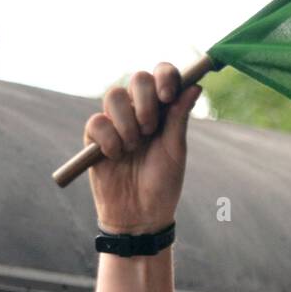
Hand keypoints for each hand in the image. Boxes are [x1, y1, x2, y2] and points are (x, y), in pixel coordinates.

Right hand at [86, 62, 200, 233]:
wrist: (140, 215)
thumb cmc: (162, 184)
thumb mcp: (175, 151)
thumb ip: (179, 117)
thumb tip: (196, 85)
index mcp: (162, 110)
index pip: (162, 75)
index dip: (165, 76)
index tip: (168, 95)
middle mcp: (138, 110)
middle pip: (138, 78)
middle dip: (145, 101)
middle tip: (150, 129)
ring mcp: (115, 122)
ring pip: (115, 96)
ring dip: (127, 122)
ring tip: (133, 148)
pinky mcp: (94, 137)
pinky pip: (97, 122)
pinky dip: (109, 139)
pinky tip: (115, 156)